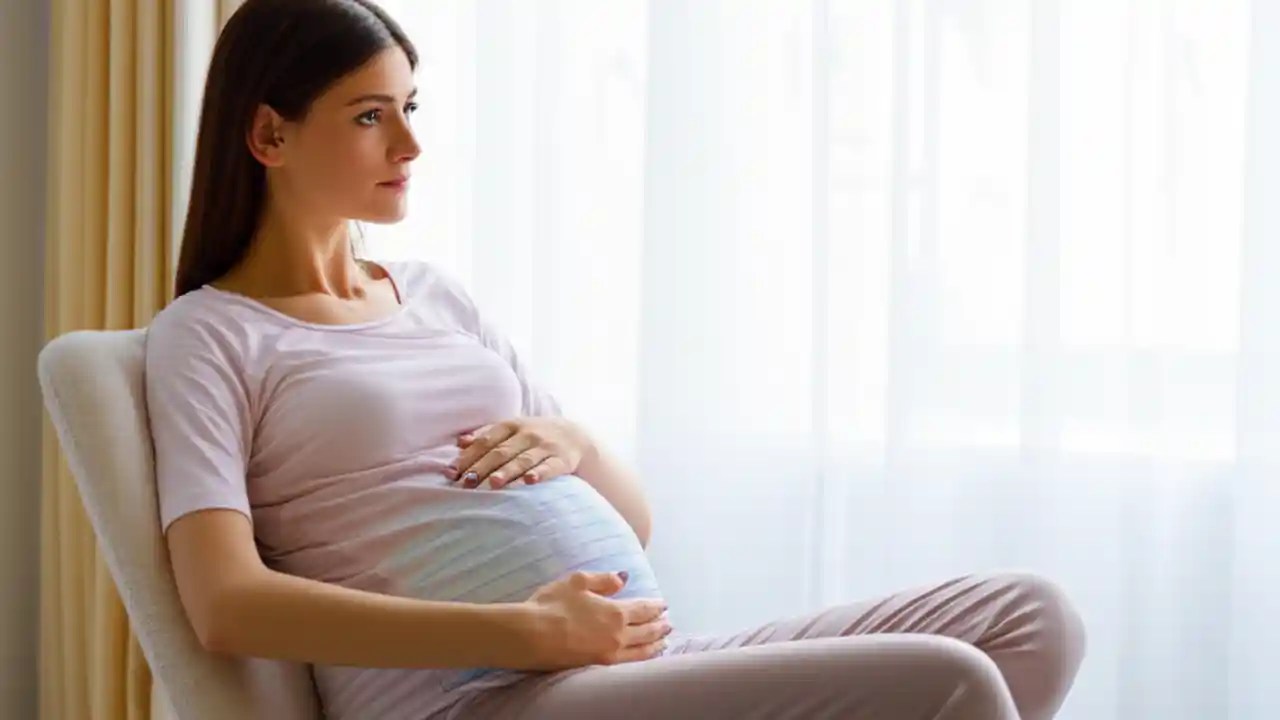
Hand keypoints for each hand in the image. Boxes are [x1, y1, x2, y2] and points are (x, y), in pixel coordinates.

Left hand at [447, 417, 594, 489]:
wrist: (576, 435)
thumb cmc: (535, 435)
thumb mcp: (512, 429)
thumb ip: (486, 434)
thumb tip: (459, 442)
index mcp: (512, 425)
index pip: (486, 441)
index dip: (468, 456)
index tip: (452, 472)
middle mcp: (528, 434)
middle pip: (501, 451)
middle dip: (482, 467)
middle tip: (466, 483)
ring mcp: (546, 446)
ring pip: (523, 459)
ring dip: (508, 471)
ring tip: (493, 483)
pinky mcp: (562, 459)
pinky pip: (550, 468)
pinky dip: (540, 474)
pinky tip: (530, 482)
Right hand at [520, 571, 671, 669]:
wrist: (532, 636)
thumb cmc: (552, 605)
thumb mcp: (577, 582)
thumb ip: (603, 580)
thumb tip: (623, 578)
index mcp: (616, 612)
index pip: (643, 609)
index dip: (656, 607)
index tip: (664, 606)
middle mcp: (618, 635)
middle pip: (647, 631)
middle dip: (660, 626)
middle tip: (669, 624)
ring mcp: (609, 653)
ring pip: (641, 651)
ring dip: (655, 645)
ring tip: (664, 643)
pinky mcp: (598, 666)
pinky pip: (628, 664)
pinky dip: (641, 659)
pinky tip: (643, 658)